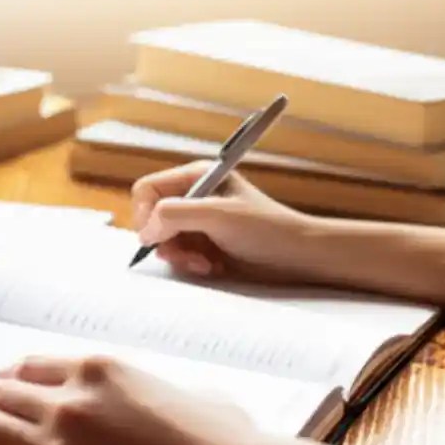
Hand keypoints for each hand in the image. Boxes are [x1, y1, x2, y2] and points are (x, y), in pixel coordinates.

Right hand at [131, 161, 320, 281]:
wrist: (299, 257)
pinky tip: (212, 267)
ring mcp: (199, 222)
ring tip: (204, 263)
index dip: (145, 214)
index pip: (147, 189)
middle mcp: (194, 196)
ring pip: (163, 241)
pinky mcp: (205, 245)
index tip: (156, 237)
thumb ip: (176, 214)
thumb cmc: (266, 229)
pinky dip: (190, 264)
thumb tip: (146, 230)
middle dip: (166, 240)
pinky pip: (179, 256)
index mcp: (196, 176)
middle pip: (152, 218)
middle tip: (188, 254)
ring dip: (179, 256)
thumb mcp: (219, 215)